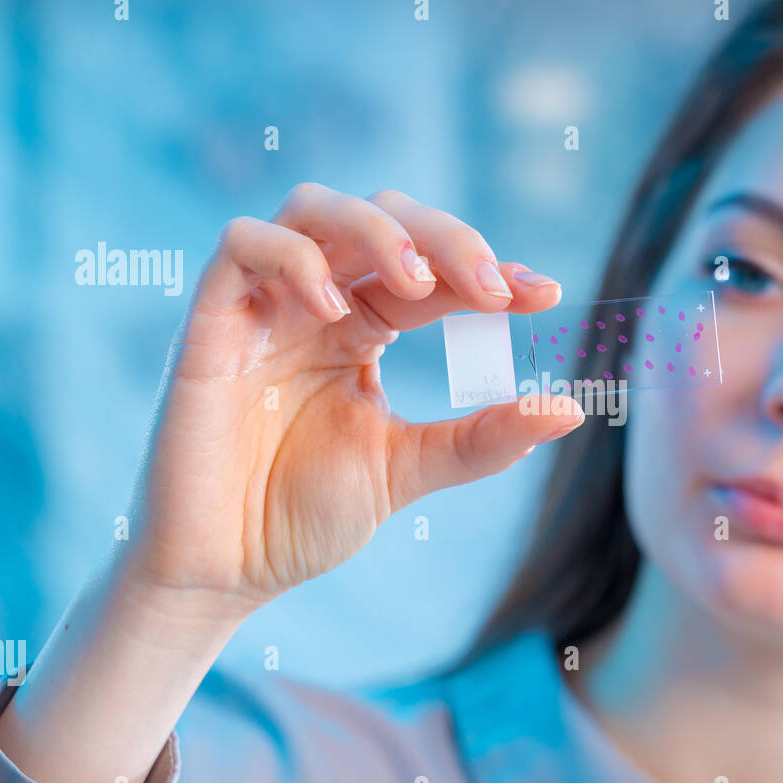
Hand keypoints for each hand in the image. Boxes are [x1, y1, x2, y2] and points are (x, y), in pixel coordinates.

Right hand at [119, 184, 581, 616]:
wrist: (224, 572)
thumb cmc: (304, 516)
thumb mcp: (409, 468)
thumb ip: (482, 437)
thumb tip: (572, 409)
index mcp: (362, 329)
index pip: (430, 273)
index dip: (487, 269)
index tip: (545, 295)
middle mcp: (316, 305)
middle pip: (380, 218)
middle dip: (444, 238)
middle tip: (495, 287)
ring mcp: (263, 307)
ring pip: (313, 210)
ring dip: (376, 230)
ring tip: (419, 283)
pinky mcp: (209, 323)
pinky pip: (241, 246)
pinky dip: (293, 258)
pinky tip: (335, 306)